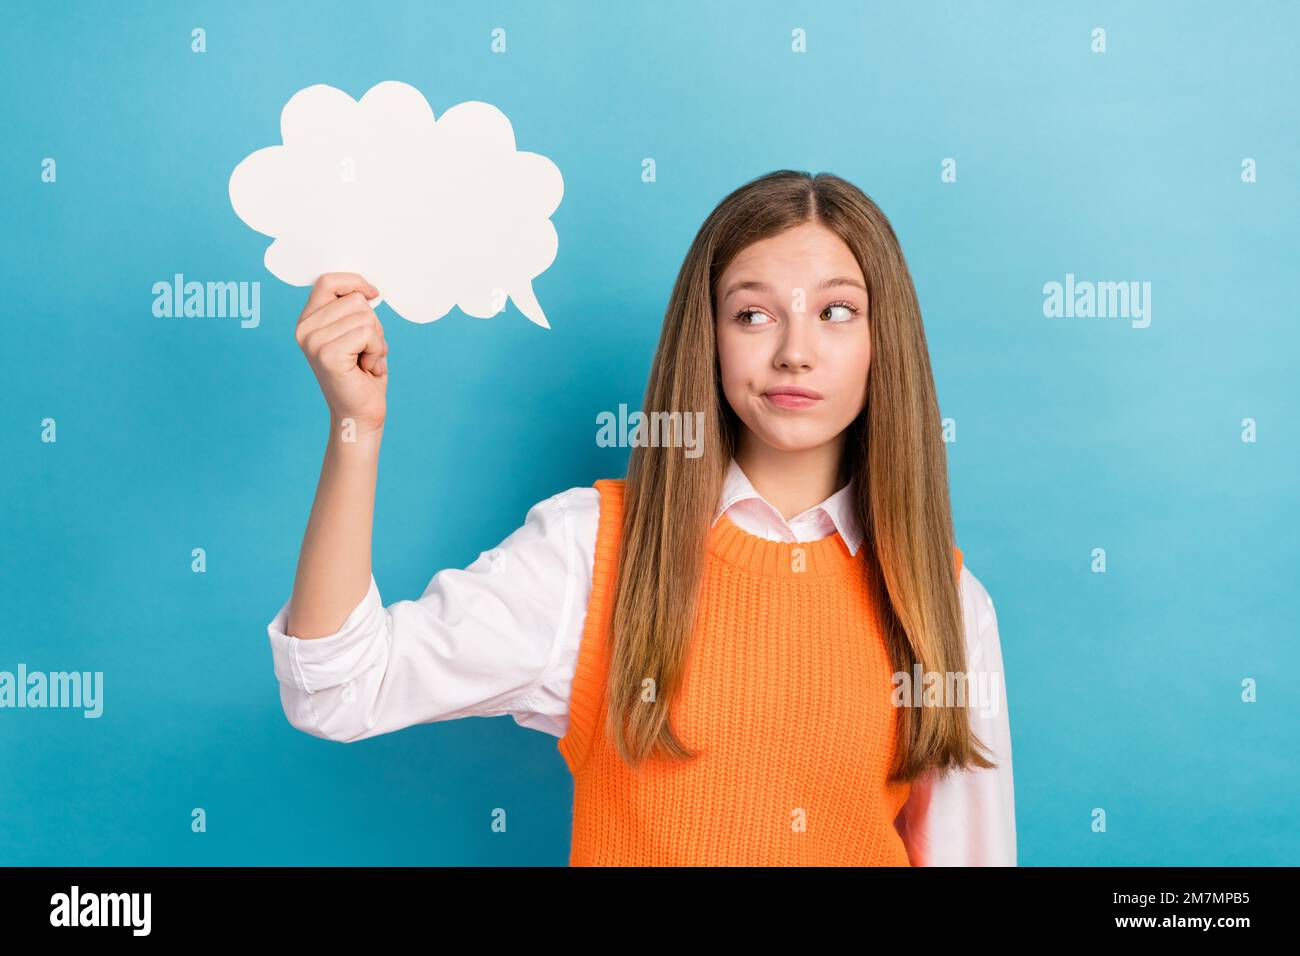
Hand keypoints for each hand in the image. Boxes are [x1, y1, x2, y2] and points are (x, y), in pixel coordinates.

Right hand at [295, 273, 387, 434]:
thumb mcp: (357, 333)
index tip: (373, 295)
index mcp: (308, 320)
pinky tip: (368, 367)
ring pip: (364, 316)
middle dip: (373, 323)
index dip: (356, 283)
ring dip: (377, 340)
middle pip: (354, 299)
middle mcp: (304, 329)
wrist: (360, 414)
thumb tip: (369, 291)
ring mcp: (313, 341)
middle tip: (367, 349)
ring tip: (367, 360)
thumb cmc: (362, 373)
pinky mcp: (327, 355)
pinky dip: (377, 351)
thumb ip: (354, 309)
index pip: (328, 281)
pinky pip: (367, 334)